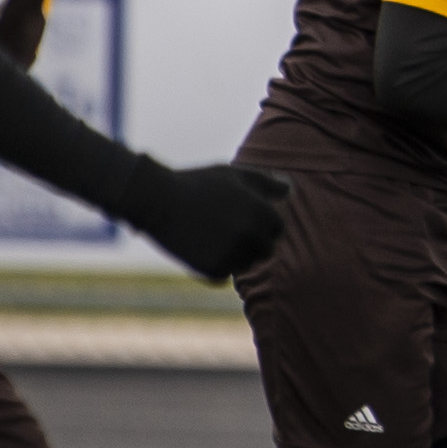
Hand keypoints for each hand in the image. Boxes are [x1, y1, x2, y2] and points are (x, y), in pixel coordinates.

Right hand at [121, 159, 288, 281]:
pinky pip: (224, 273)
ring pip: (245, 264)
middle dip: (252, 242)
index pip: (277, 228)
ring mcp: (232, 254)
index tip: (243, 216)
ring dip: (234, 254)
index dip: (262, 223)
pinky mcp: (213, 270)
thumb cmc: (198, 183)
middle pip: (265, 250)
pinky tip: (198, 246)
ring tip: (210, 235)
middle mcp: (250, 235)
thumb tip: (290, 189)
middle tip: (225, 228)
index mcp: (260, 211)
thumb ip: (266, 182)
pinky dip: (215, 264)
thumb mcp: (233, 174)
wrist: (156, 200)